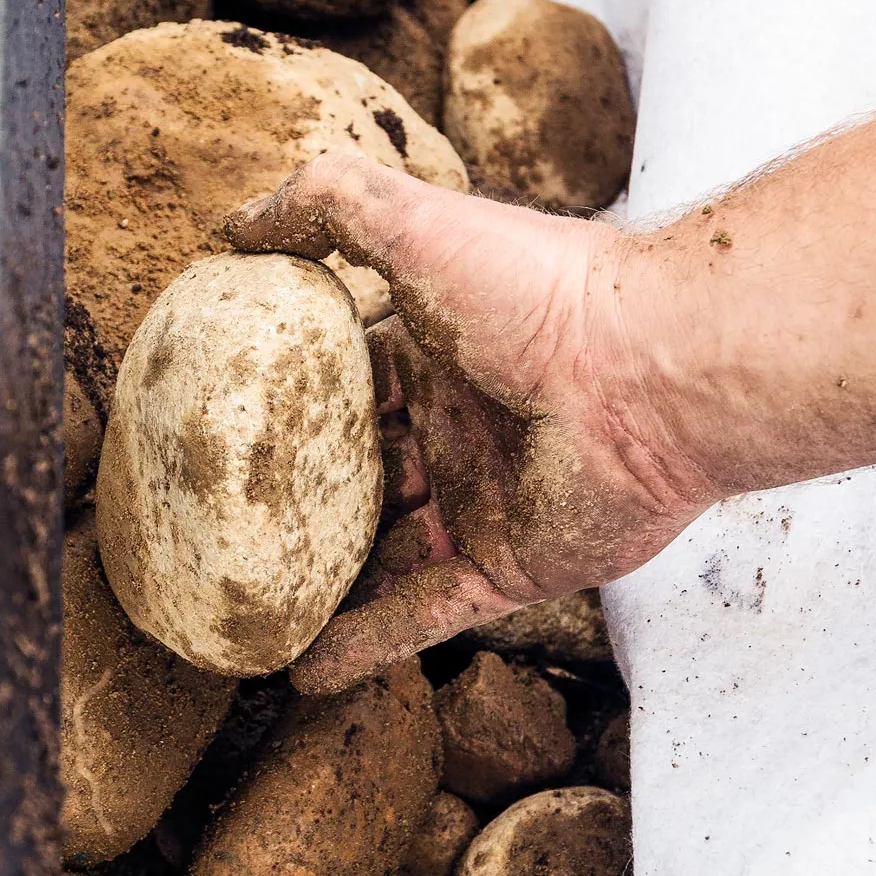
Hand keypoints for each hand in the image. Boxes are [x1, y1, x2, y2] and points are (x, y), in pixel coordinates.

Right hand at [227, 150, 715, 692]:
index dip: (290, 399)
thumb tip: (234, 225)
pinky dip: (365, 645)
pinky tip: (303, 671)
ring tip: (250, 607)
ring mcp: (481, 502)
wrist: (651, 376)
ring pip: (382, 554)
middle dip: (302, 499)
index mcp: (439, 351)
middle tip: (224, 525)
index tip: (226, 422)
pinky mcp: (505, 567)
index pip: (351, 379)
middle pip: (362, 474)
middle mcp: (459, 429)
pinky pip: (422, 615)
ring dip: (324, 583)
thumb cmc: (538, 293)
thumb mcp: (417, 222)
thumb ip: (326, 204)